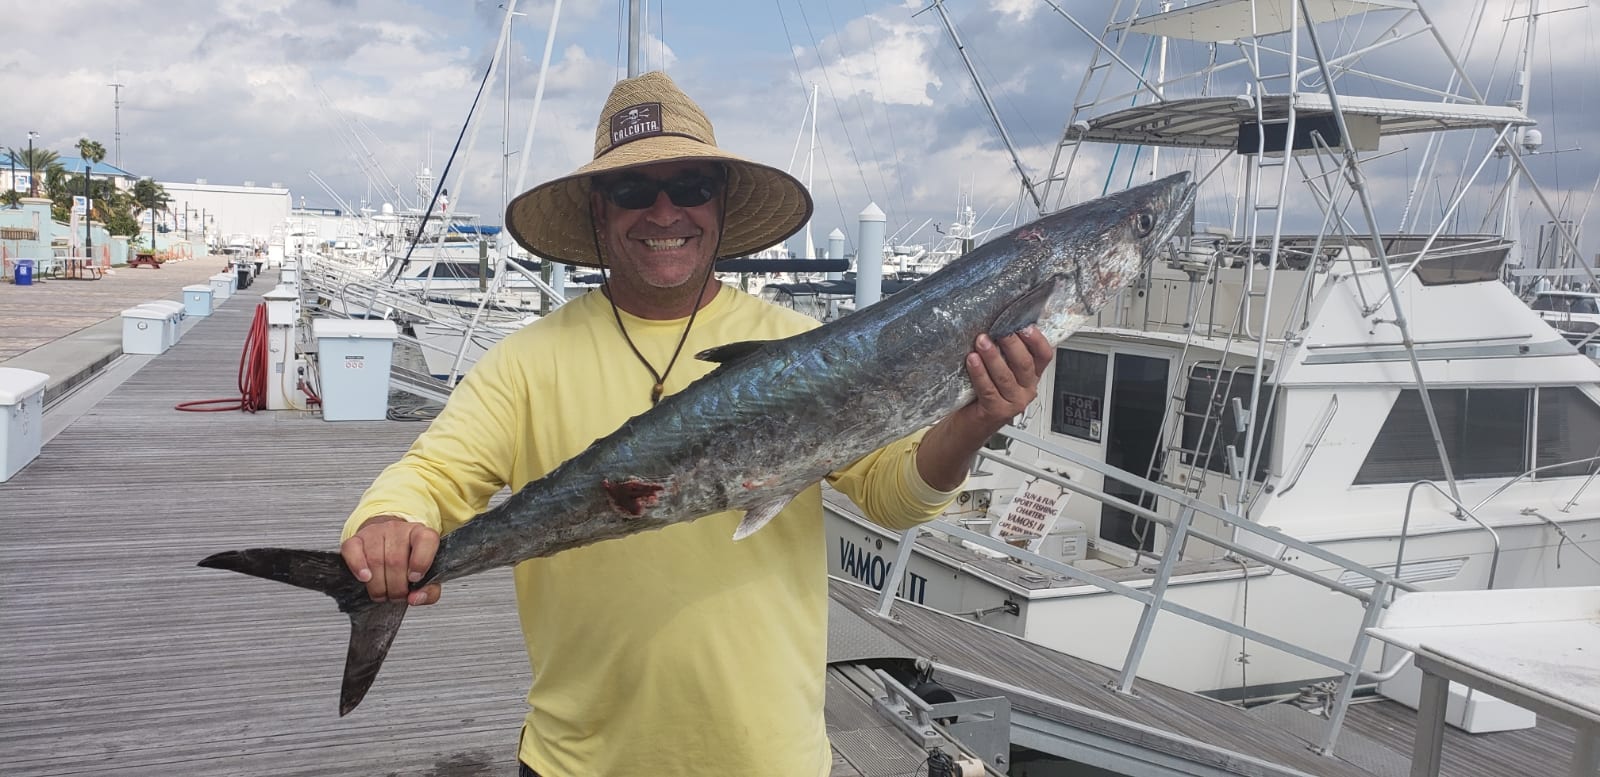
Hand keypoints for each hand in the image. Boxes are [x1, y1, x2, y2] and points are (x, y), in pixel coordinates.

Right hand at [341, 515, 441, 605]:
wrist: (386, 545)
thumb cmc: (408, 562)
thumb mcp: (426, 576)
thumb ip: (429, 590)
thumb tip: (416, 598)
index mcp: (421, 534)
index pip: (427, 539)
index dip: (421, 562)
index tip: (414, 579)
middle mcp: (399, 529)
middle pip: (396, 559)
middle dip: (396, 587)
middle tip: (397, 596)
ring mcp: (376, 531)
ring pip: (375, 560)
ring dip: (378, 585)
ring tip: (383, 593)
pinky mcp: (356, 539)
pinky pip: (352, 550)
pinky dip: (357, 567)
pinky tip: (365, 578)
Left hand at [916, 326, 1054, 491]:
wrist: (967, 426)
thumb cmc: (981, 394)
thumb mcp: (997, 371)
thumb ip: (1002, 353)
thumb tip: (996, 324)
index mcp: (1030, 376)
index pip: (1044, 355)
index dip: (1037, 340)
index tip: (1024, 326)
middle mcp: (1026, 390)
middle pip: (1025, 364)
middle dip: (1011, 344)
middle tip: (998, 330)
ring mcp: (1013, 403)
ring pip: (1006, 376)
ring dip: (992, 356)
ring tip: (981, 341)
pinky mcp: (997, 412)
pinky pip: (988, 389)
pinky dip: (979, 373)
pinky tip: (972, 360)